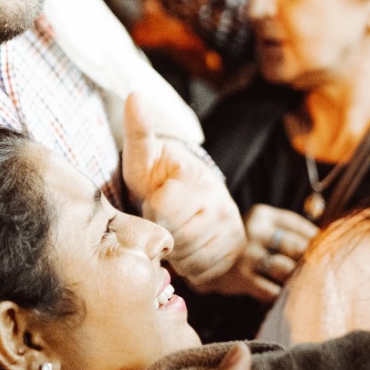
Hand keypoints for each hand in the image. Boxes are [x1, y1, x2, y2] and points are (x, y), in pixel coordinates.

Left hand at [121, 92, 244, 285]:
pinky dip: (188, 266)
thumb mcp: (143, 154)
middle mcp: (223, 206)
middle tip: (161, 218)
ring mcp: (232, 231)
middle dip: (162, 231)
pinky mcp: (234, 252)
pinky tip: (184, 246)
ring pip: (189, 259)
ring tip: (173, 231)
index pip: (163, 207)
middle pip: (177, 238)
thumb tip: (134, 95)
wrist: (186, 194)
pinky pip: (202, 274)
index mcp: (200, 180)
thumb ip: (139, 129)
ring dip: (174, 251)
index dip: (150, 208)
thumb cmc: (157, 174)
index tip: (152, 199)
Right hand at [210, 204, 319, 301]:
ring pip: (287, 270)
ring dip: (296, 278)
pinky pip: (273, 290)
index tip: (325, 250)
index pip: (300, 226)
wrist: (203, 260)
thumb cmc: (245, 244)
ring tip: (300, 281)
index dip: (317, 240)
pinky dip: (280, 294)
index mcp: (262, 215)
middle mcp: (254, 232)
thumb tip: (327, 243)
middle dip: (309, 260)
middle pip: (297, 248)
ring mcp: (247, 256)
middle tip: (316, 269)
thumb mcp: (261, 226)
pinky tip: (281, 293)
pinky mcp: (241, 279)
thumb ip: (289, 231)